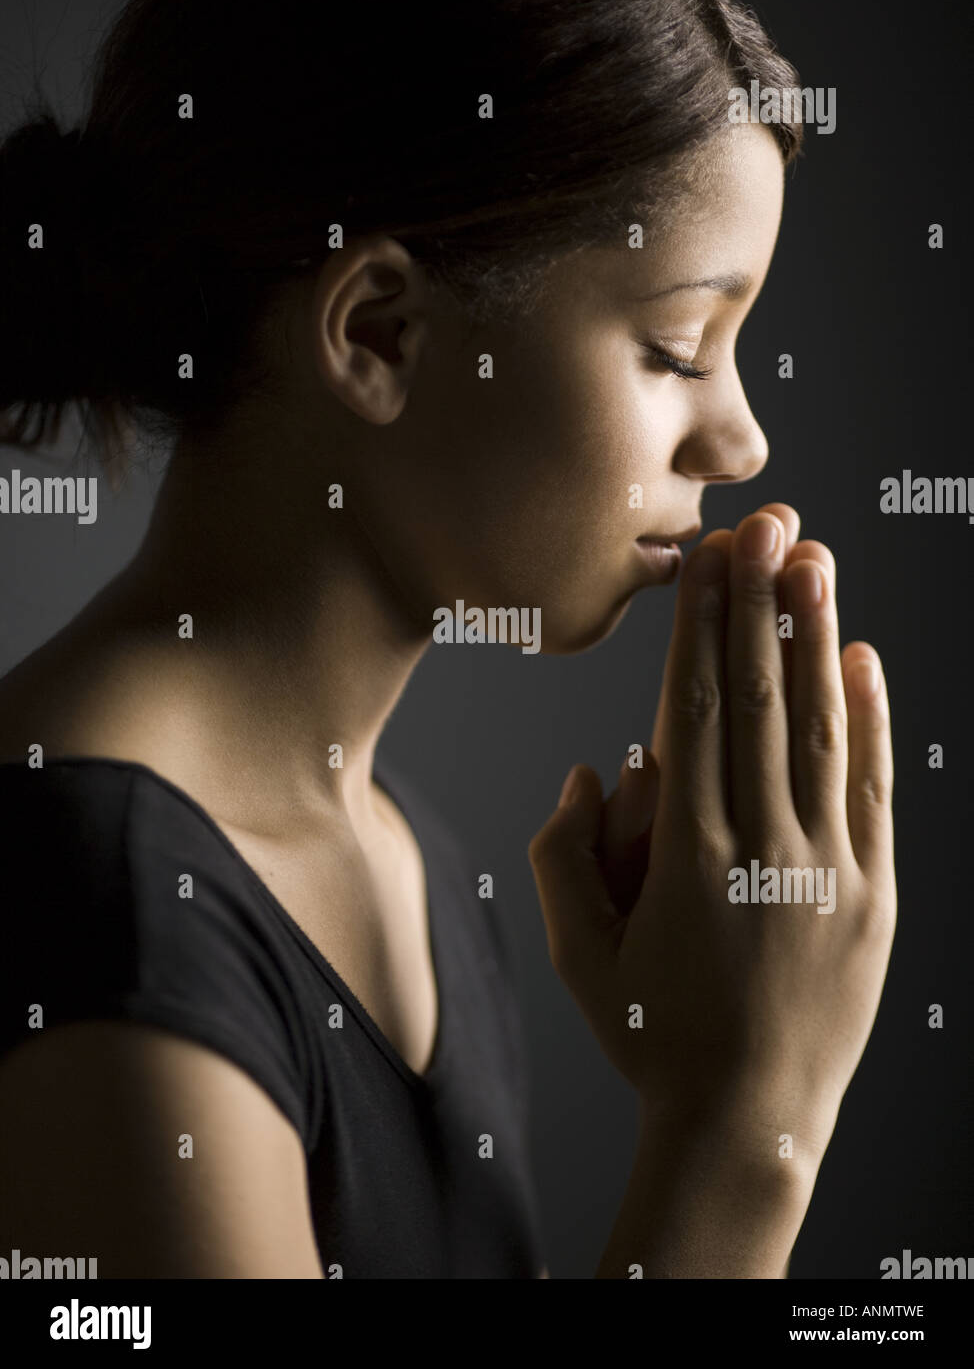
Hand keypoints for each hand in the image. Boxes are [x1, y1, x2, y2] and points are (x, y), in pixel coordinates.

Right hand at [529, 503, 895, 1169]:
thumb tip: (590, 772)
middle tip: (769, 523)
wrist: (750, 1122)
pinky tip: (863, 661)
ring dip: (815, 641)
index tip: (707, 560)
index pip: (692, 712)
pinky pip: (870, 791)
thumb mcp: (580, 955)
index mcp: (687, 856)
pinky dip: (866, 722)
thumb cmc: (651, 1035)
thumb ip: (565, 857)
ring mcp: (828, 870)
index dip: (700, 628)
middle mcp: (763, 847)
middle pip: (760, 702)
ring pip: (818, 732)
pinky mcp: (874, 896)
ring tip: (814, 563)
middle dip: (761, 604)